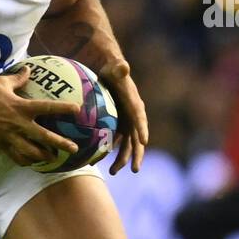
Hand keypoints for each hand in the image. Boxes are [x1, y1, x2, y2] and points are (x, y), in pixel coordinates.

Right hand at [0, 68, 81, 166]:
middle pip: (45, 137)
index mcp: (22, 107)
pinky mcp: (2, 145)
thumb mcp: (2, 83)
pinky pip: (16, 157)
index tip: (77, 109)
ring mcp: (11, 137)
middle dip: (61, 144)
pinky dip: (25, 161)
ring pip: (32, 152)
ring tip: (54, 159)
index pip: (48, 108)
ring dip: (44, 156)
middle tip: (74, 149)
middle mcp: (20, 124)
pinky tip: (31, 162)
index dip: (63, 108)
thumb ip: (18, 78)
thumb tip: (28, 69)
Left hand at [99, 58, 147, 173]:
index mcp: (136, 105)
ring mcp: (126, 123)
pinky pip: (114, 142)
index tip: (143, 142)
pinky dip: (107, 151)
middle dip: (137, 155)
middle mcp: (134, 117)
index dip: (142, 130)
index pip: (140, 119)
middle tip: (134, 170)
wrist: (111, 74)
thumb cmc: (113, 70)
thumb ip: (120, 68)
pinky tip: (95, 162)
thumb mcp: (116, 69)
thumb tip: (124, 66)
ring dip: (121, 160)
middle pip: (137, 139)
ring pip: (126, 146)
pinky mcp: (118, 126)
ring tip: (112, 172)